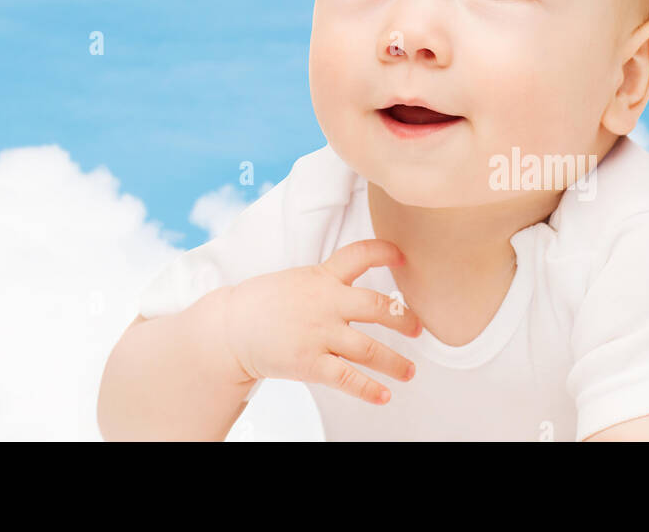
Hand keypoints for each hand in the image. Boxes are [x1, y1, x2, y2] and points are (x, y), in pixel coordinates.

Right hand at [222, 239, 421, 404]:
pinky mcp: (309, 362)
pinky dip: (369, 389)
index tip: (402, 255)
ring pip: (369, 348)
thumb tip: (353, 285)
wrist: (230, 328)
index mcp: (321, 277)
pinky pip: (347, 377)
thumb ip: (325, 282)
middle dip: (403, 319)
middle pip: (376, 305)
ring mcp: (318, 333)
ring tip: (410, 371)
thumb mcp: (296, 280)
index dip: (383, 252)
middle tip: (419, 328)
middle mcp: (324, 302)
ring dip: (394, 362)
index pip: (358, 255)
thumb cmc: (262, 303)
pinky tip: (384, 395)